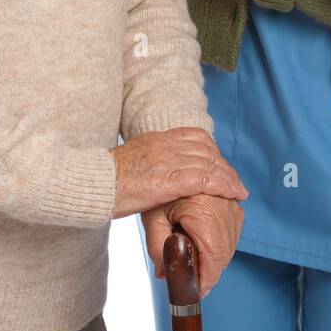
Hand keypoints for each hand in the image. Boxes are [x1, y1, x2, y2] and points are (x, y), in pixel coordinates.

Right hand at [110, 127, 247, 218]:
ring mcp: (169, 159)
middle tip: (233, 181)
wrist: (93, 183)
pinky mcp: (171, 178)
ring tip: (237, 191)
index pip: (194, 137)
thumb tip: (152, 173)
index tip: (219, 165)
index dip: (211, 151)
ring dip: (228, 177)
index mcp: (156, 139)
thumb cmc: (104, 179)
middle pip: (207, 149)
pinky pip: (206, 178)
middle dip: (223, 166)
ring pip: (210, 163)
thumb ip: (147, 162)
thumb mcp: (129, 162)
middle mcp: (166, 144)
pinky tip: (233, 194)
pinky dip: (223, 185)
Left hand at [140, 193, 243, 296]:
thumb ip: (158, 248)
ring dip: (215, 256)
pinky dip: (221, 240)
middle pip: (224, 253)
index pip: (214, 257)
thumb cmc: (157, 187)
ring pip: (231, 242)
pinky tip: (203, 240)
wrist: (167, 159)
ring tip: (194, 258)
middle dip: (209, 269)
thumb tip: (165, 274)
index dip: (207, 279)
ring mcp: (231, 202)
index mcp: (204, 211)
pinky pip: (233, 228)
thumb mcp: (153, 219)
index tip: (197, 291)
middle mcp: (223, 206)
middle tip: (192, 279)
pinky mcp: (232, 199)